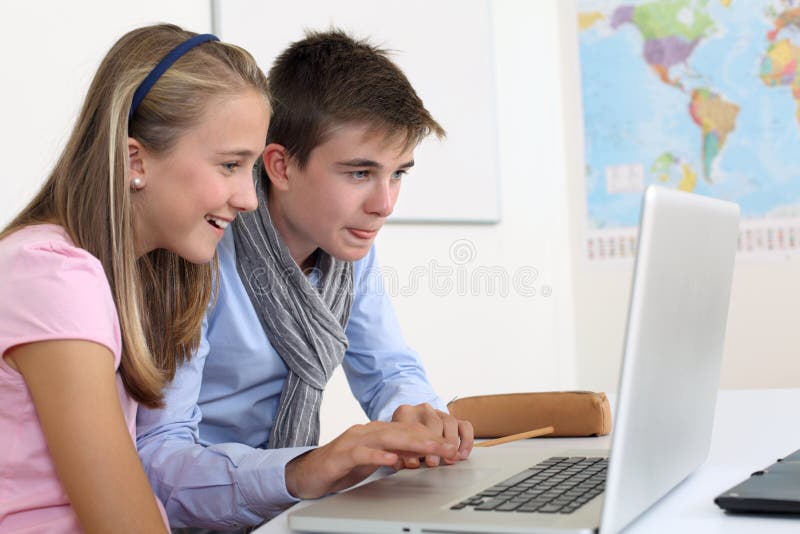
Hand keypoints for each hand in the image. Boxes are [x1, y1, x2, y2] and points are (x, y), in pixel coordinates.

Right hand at [284, 420, 457, 498]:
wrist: (306, 474)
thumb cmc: (340, 468)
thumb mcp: (372, 461)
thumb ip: (391, 456)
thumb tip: (416, 457)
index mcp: (374, 432)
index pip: (407, 432)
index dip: (429, 438)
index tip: (450, 447)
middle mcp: (365, 432)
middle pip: (401, 432)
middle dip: (428, 439)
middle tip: (449, 447)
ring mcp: (352, 442)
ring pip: (385, 438)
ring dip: (410, 443)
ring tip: (430, 448)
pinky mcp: (340, 456)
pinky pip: (361, 454)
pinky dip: (377, 455)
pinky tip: (392, 459)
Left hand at [391, 403, 473, 468]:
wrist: (401, 433)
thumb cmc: (398, 442)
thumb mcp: (393, 447)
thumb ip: (398, 455)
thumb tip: (412, 463)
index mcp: (405, 412)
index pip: (413, 425)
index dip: (416, 445)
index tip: (418, 462)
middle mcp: (423, 409)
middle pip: (435, 423)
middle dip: (435, 445)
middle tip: (433, 463)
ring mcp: (439, 413)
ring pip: (451, 422)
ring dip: (452, 443)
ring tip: (449, 459)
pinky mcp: (451, 420)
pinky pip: (464, 425)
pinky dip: (466, 440)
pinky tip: (463, 454)